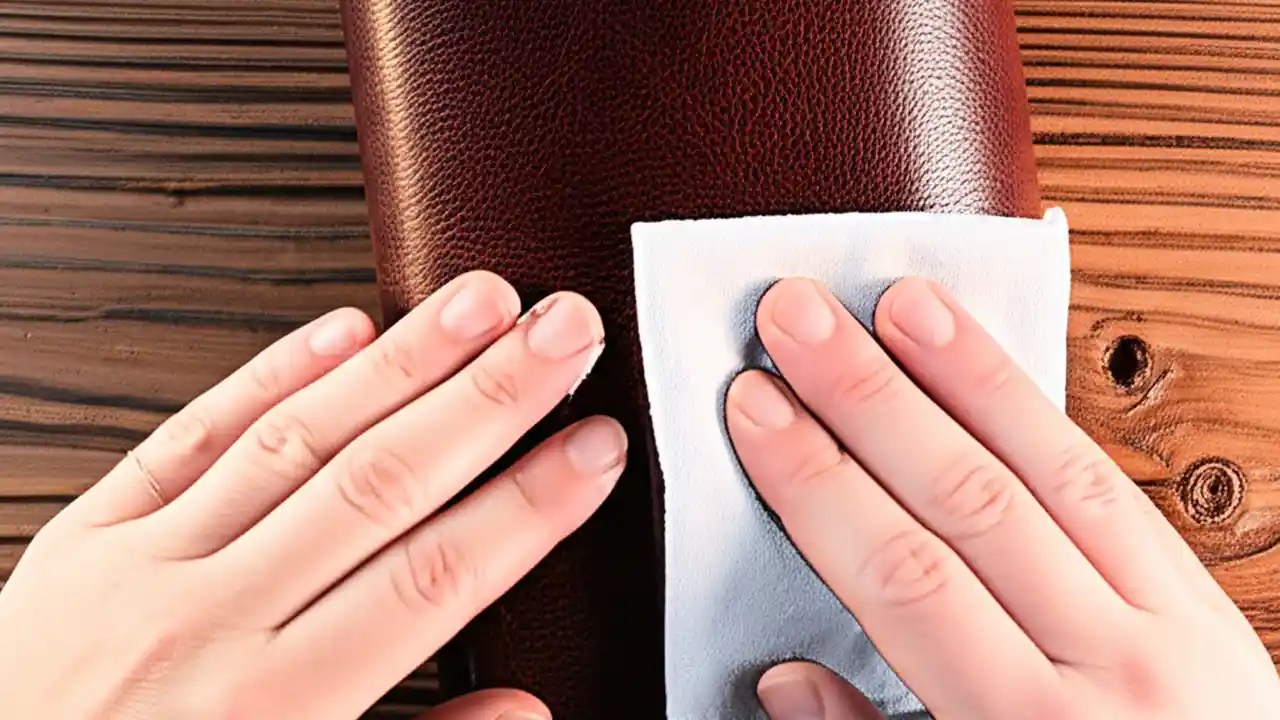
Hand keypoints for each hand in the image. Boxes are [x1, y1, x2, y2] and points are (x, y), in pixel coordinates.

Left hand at [0, 271, 623, 719]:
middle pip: (381, 483)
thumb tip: (520, 707)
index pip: (436, 579)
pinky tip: (341, 327)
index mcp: (277, 710)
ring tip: (480, 302)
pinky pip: (187, 436)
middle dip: (490, 399)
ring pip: (298, 437)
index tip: (594, 447)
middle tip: (565, 332)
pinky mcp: (86, 536)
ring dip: (401, 361)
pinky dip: (269, 371)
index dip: (530, 505)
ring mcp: (143, 567)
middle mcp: (212, 624)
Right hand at [727, 277, 1279, 718]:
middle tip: (797, 318)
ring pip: (1049, 471)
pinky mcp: (1203, 604)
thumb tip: (786, 677)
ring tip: (897, 302)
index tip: (759, 408)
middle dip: (869, 399)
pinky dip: (1043, 416)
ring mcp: (1170, 629)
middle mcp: (1108, 670)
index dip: (818, 483)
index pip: (903, 576)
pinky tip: (988, 366)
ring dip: (964, 375)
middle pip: (968, 501)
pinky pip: (1113, 487)